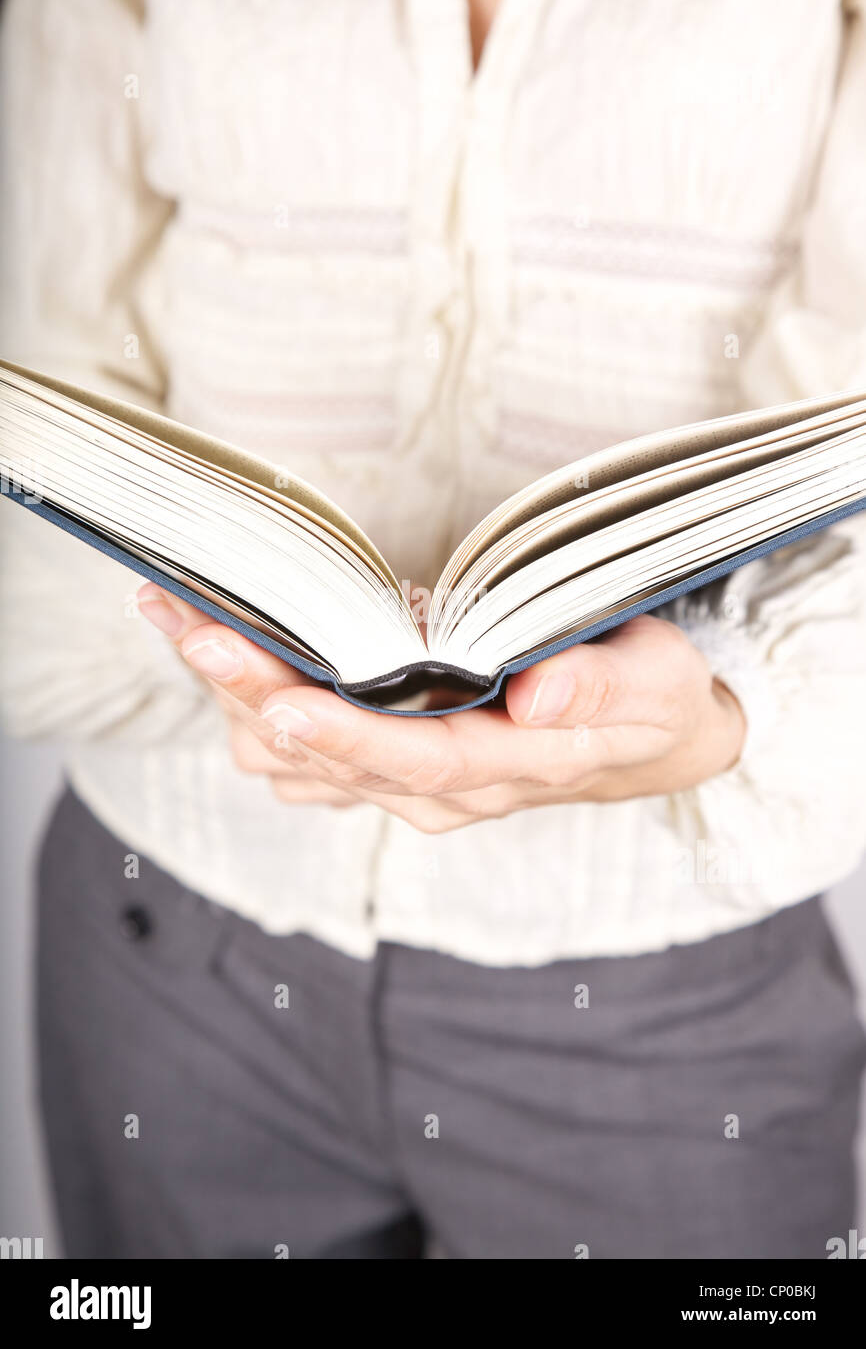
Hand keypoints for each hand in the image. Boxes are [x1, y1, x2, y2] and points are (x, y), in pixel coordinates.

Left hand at [137, 584, 745, 832]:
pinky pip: (294, 753)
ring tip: (180, 615)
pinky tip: (212, 643)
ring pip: (296, 760)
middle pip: (333, 758)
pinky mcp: (382, 766)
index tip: (287, 703)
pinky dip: (245, 702)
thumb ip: (603, 687)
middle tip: (193, 625)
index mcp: (512, 769)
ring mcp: (405, 785)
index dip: (351, 738)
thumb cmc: (649, 698)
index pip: (422, 762)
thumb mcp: (656, 682)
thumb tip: (539, 695)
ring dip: (234, 695)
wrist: (643, 738)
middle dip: (257, 694)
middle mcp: (443, 792)